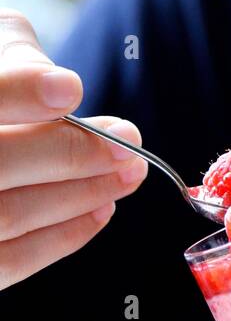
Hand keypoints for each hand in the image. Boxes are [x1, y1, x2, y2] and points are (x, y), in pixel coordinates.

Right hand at [0, 8, 147, 289]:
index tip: (72, 89)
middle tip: (128, 139)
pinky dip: (62, 236)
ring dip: (80, 195)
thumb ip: (15, 59)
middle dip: (70, 153)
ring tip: (126, 173)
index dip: (20, 91)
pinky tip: (99, 208)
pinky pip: (10, 262)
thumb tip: (61, 90)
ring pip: (8, 215)